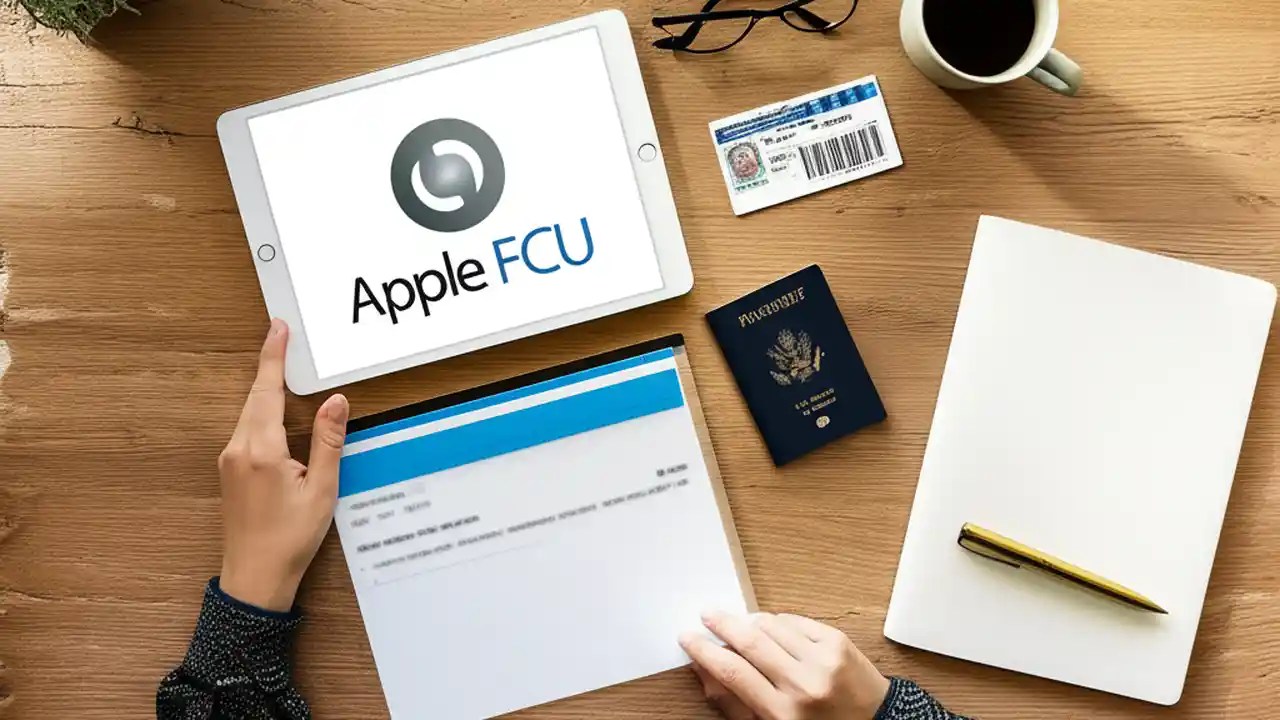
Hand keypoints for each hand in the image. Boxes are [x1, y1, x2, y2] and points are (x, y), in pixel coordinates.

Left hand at [217, 318, 348, 611]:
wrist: (254, 579)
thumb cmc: (290, 540)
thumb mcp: (321, 489)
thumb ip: (327, 441)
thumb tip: (335, 402)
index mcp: (261, 449)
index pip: (267, 390)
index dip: (273, 357)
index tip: (278, 329)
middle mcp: (238, 449)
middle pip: (256, 397)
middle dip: (270, 366)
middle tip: (282, 336)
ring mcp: (230, 461)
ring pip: (250, 413)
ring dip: (267, 390)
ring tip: (284, 369)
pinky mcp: (230, 472)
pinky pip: (247, 430)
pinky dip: (263, 412)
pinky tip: (277, 412)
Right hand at [680, 611, 889, 719]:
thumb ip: (734, 703)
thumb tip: (703, 668)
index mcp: (783, 714)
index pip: (733, 673)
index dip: (705, 651)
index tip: (688, 638)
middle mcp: (803, 685)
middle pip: (750, 642)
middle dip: (722, 624)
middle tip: (707, 615)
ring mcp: (823, 660)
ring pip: (771, 625)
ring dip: (751, 622)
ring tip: (744, 628)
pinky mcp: (838, 642)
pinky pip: (795, 620)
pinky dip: (779, 622)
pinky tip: (776, 631)